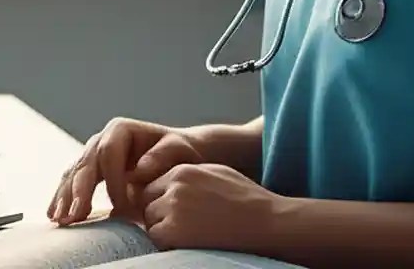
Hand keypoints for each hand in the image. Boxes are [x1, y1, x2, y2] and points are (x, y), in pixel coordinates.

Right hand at [48, 117, 205, 225]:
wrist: (177, 154)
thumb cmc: (180, 150)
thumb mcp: (178, 148)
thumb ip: (160, 157)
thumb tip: (137, 171)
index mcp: (120, 130)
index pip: (109, 154)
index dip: (113, 180)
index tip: (123, 206)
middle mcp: (101, 139)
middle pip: (85, 164)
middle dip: (79, 190)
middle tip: (75, 215)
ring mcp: (93, 155)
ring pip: (74, 174)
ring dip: (65, 198)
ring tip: (60, 219)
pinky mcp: (91, 172)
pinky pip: (73, 184)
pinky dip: (64, 199)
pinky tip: (55, 216)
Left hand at [141, 163, 284, 252]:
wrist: (266, 222)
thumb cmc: (246, 200)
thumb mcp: (214, 173)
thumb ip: (188, 176)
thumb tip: (168, 184)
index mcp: (182, 170)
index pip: (154, 185)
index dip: (162, 200)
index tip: (177, 212)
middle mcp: (174, 186)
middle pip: (147, 202)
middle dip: (159, 214)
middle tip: (182, 226)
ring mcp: (173, 208)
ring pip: (150, 221)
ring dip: (162, 229)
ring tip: (188, 234)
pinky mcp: (174, 231)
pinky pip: (156, 238)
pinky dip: (167, 243)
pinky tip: (188, 243)